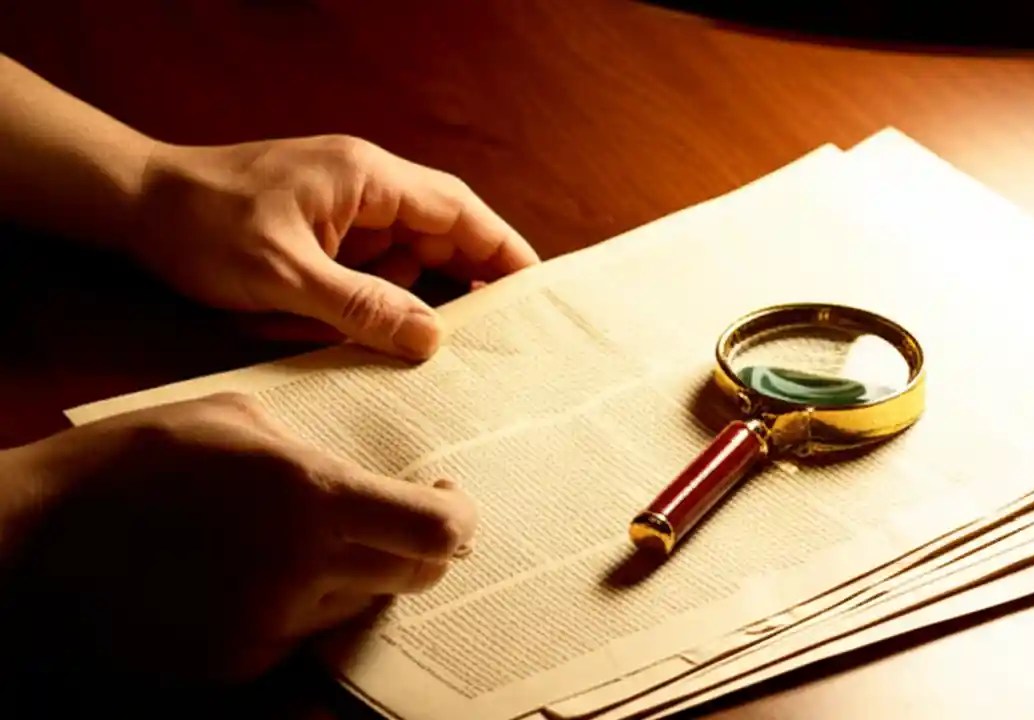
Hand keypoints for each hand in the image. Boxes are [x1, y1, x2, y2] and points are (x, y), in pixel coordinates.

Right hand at [0, 392, 474, 686]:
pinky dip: (308, 609)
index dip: (459, 519)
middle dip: (418, 547)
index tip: (448, 499)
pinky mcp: (237, 670)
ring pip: (361, 609)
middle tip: (398, 518)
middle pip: (413, 577)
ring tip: (317, 541)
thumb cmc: (128, 465)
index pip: (437, 532)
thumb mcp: (231, 418)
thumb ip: (311, 448)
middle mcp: (304, 574)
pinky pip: (306, 640)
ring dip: (361, 578)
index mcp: (312, 499)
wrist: (29, 549)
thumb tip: (359, 472)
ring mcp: (270, 631)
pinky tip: (268, 576)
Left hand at [129, 134, 538, 359]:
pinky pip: (373, 267)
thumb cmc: (204, 227)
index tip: (538, 292)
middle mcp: (366, 187)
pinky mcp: (322, 232)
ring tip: (452, 349)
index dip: (503, 251)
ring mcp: (344, 209)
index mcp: (368, 178)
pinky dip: (385, 299)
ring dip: (422, 296)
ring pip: (408, 255)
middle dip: (470, 282)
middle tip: (504, 338)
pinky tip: (386, 337)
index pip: (459, 212)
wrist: (132, 204)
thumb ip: (362, 307)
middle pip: (443, 232)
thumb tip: (432, 341)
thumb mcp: (285, 276)